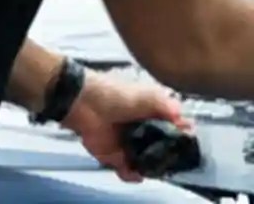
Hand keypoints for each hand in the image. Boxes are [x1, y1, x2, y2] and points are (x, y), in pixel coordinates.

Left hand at [60, 70, 193, 181]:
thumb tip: (186, 121)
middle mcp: (143, 131)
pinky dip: (132, 174)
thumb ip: (168, 107)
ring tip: (152, 167)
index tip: (187, 144)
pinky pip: (128, 170)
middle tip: (170, 160)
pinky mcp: (114, 156)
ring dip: (151, 167)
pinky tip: (134, 172)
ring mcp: (129, 145)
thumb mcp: (147, 96)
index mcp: (152, 114)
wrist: (82, 102)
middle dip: (167, 156)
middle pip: (162, 149)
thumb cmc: (115, 95)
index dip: (182, 137)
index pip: (174, 129)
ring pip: (147, 162)